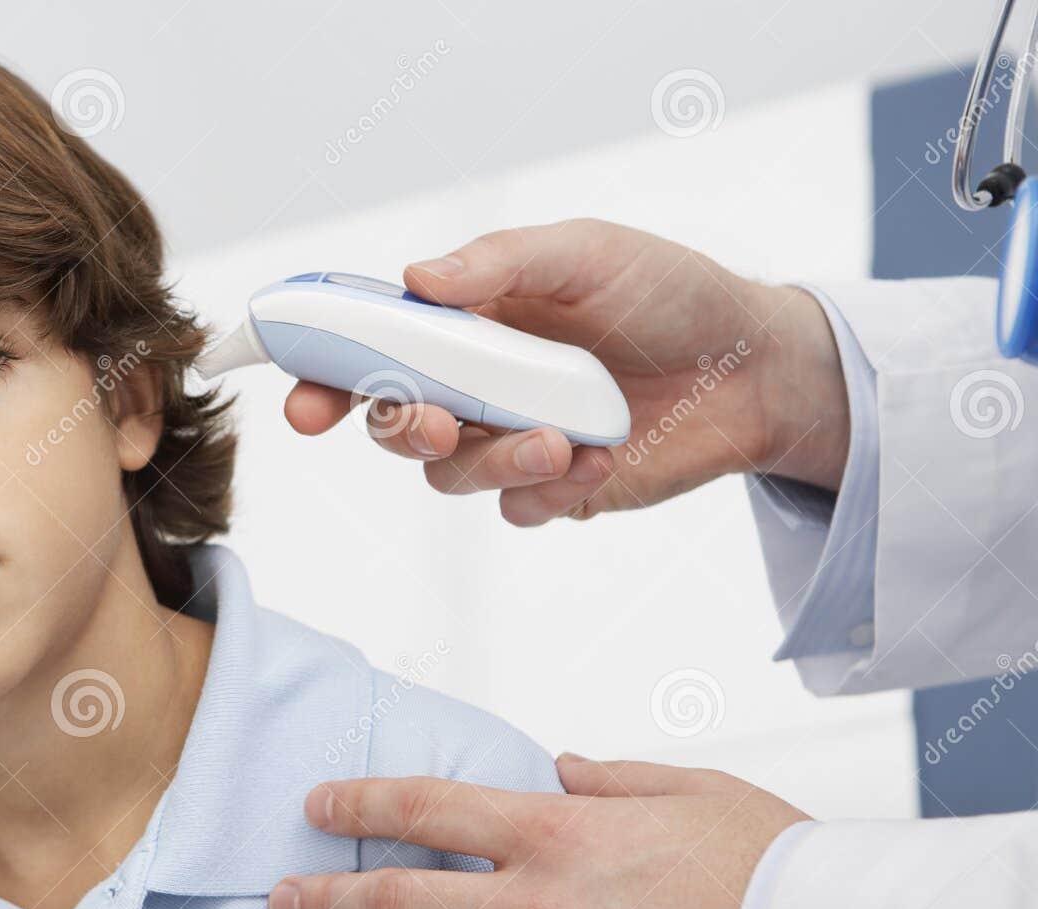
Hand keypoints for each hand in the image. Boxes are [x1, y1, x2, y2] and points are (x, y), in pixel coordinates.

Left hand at [267, 754, 810, 908]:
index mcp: (557, 833)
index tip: (318, 806)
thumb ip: (609, 778)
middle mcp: (535, 908)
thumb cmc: (767, 867)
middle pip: (398, 900)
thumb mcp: (688, 789)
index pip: (426, 808)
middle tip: (282, 900)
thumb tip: (561, 770)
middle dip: (326, 899)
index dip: (359, 802)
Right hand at [283, 218, 849, 525]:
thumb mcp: (586, 252)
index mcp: (465, 322)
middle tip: (431, 422)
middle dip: (396, 427)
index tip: (303, 399)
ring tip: (557, 439)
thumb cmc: (668, 292)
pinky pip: (515, 508)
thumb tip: (416, 278)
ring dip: (492, 462)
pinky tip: (593, 461)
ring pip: (450, 474)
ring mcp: (509, 439)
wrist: (753, 365)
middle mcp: (474, 384)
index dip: (323, 373)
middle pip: (391, 420)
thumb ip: (498, 263)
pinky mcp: (552, 487)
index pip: (370, 346)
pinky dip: (547, 491)